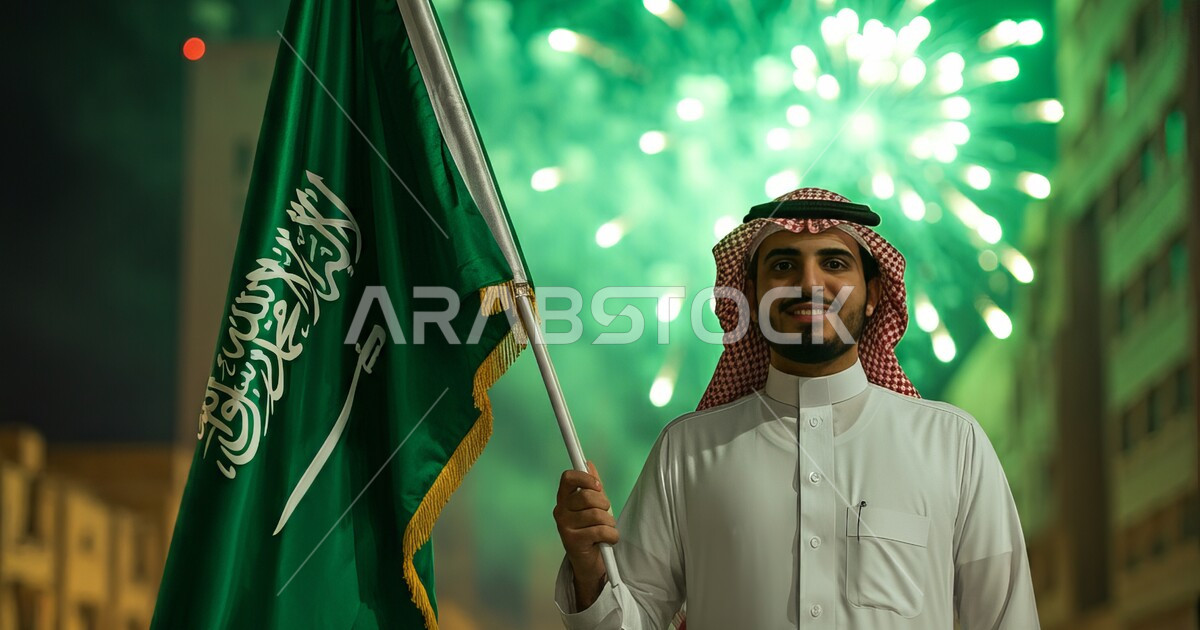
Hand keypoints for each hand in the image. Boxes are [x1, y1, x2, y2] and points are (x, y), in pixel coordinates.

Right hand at [553, 460, 617, 609]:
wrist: (588, 563)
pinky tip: (609, 540)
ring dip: (610, 523)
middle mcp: (560, 510)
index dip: (585, 478)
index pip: (568, 477)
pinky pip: (600, 531)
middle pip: (587, 496)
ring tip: (607, 529)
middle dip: (604, 505)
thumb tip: (588, 463)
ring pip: (597, 515)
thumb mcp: (593, 505)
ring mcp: (564, 526)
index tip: (598, 486)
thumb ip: (591, 485)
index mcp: (564, 498)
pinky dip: (611, 536)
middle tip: (606, 514)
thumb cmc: (591, 530)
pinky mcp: (572, 542)